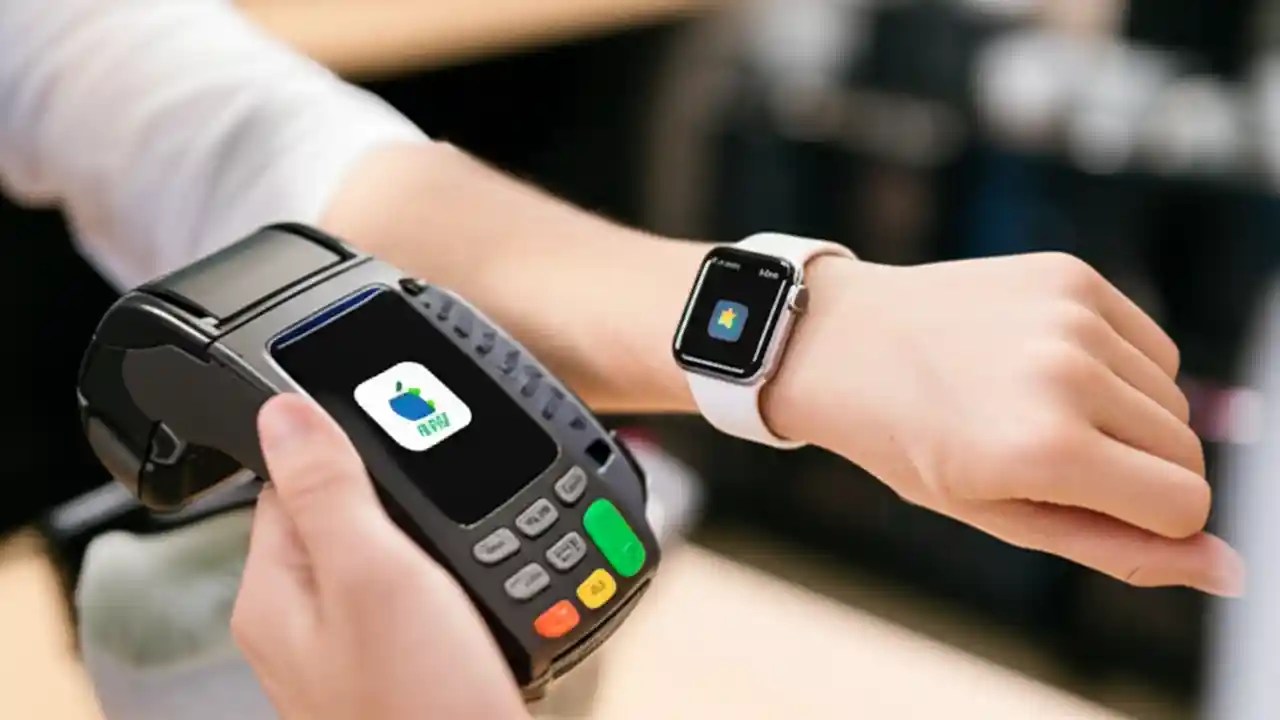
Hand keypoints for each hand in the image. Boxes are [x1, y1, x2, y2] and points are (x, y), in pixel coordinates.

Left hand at [232, 394, 529, 719]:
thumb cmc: (420, 704)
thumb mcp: (375, 575)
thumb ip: (328, 489)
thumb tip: (280, 411)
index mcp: (274, 592)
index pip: (286, 479)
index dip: (341, 443)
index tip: (394, 429)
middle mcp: (301, 622)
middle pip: (339, 515)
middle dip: (396, 494)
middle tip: (450, 490)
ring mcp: (350, 649)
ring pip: (385, 554)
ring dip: (431, 537)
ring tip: (474, 543)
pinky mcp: (397, 666)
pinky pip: (416, 597)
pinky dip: (450, 581)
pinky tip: (480, 586)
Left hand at [768, 252, 1245, 595]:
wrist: (844, 343)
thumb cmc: (913, 443)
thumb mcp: (998, 516)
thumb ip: (1117, 549)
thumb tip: (1227, 571)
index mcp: (1044, 451)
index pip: (1184, 505)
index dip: (1150, 520)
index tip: (1092, 507)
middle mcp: (1068, 375)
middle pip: (1186, 451)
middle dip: (1137, 471)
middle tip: (1046, 459)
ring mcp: (1072, 317)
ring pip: (1174, 397)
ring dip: (1127, 417)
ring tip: (1034, 408)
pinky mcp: (1072, 276)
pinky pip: (1154, 344)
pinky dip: (1121, 368)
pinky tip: (1048, 367)